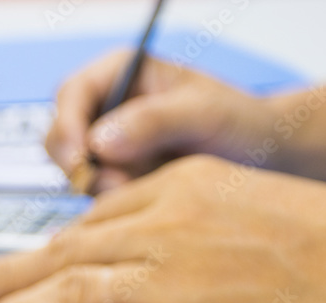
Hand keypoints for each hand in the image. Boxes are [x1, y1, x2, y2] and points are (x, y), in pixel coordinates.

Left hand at [0, 155, 325, 302]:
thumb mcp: (243, 194)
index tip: (22, 263)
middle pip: (65, 253)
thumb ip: (182, 214)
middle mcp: (165, 228)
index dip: (48, 248)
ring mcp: (173, 280)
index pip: (92, 220)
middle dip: (10, 274)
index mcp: (178, 187)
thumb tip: (133, 244)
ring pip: (74, 292)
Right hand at [46, 51, 285, 193]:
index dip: (68, 127)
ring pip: (77, 174)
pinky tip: (149, 199)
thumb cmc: (240, 122)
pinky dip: (116, 205)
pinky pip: (96, 197)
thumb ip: (152, 121)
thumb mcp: (202, 114)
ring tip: (148, 187)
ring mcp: (109, 148)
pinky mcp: (118, 180)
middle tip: (116, 186)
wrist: (262, 159)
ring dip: (103, 189)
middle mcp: (107, 109)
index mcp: (121, 74)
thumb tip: (98, 142)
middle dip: (83, 167)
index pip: (70, 95)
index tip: (82, 158)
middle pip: (62, 139)